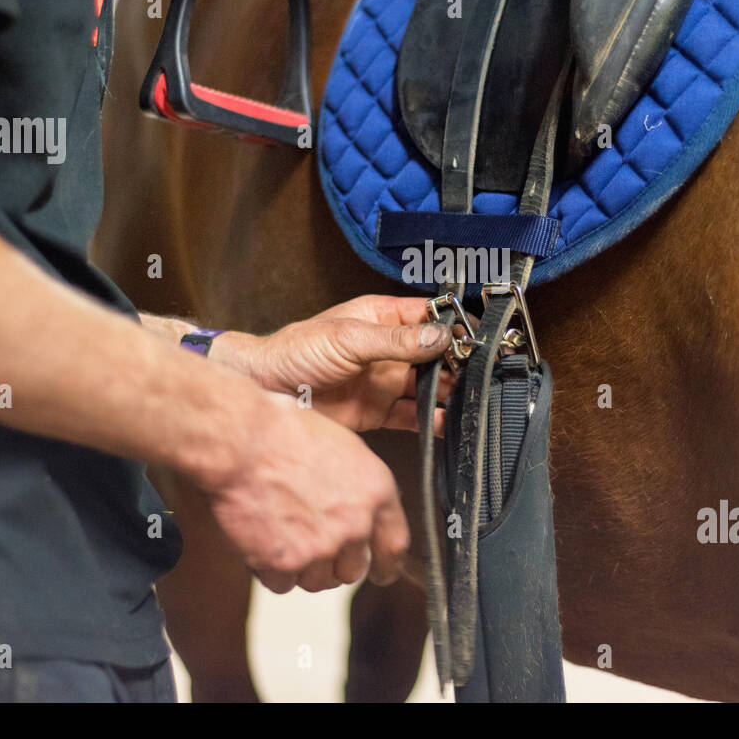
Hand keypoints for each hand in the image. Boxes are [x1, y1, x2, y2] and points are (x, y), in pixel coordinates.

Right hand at [188, 382, 410, 592]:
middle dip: (332, 564)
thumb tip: (357, 508)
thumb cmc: (282, 431)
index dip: (386, 565)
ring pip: (316, 581)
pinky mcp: (286, 563)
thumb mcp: (341, 446)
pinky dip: (269, 570)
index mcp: (376, 490)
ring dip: (299, 567)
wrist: (241, 441)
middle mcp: (355, 524)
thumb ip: (356, 486)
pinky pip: (282, 584)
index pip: (394, 545)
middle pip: (352, 570)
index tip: (380, 573)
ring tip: (277, 531)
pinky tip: (259, 539)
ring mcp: (322, 547)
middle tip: (309, 543)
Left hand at [214, 295, 454, 431]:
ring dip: (450, 392)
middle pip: (437, 353)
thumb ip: (396, 340)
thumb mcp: (347, 338)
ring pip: (431, 385)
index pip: (430, 316)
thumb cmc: (293, 352)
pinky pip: (416, 416)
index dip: (454, 325)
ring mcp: (385, 380)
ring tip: (468, 399)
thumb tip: (438, 336)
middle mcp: (388, 349)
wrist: (263, 390)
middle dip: (458, 362)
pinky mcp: (379, 411)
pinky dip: (434, 421)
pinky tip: (447, 422)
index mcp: (380, 318)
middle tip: (476, 373)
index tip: (474, 337)